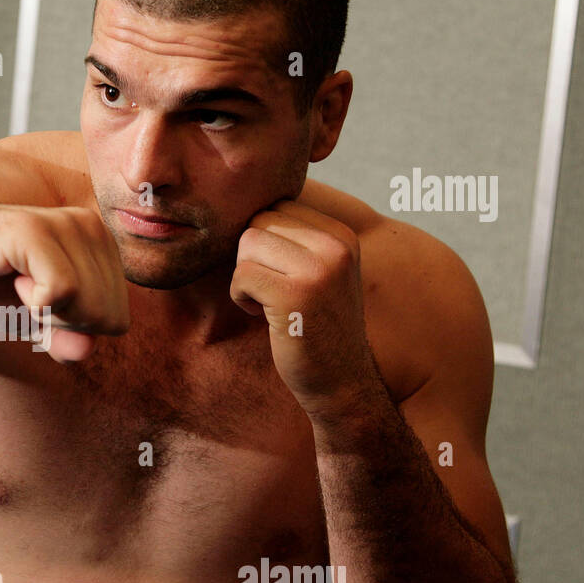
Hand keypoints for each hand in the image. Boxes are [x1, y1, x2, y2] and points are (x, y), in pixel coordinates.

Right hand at [0, 200, 129, 362]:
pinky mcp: (36, 232)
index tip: (40, 305)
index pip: (117, 319)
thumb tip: (85, 352)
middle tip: (26, 296)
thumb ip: (64, 337)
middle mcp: (90, 228)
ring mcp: (65, 225)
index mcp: (99, 245)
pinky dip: (33, 304)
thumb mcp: (30, 321)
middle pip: (109, 316)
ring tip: (18, 283)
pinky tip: (13, 279)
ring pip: (90, 306)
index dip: (75, 330)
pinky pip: (62, 292)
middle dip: (65, 325)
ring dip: (46, 313)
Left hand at [229, 199, 382, 420]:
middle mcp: (336, 244)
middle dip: (252, 257)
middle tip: (270, 290)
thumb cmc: (316, 327)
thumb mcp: (319, 272)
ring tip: (269, 302)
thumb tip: (244, 200)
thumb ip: (295, 237)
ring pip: (247, 243)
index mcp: (341, 233)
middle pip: (258, 221)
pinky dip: (242, 296)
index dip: (264, 243)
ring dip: (245, 276)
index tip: (281, 275)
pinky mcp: (296, 294)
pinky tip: (264, 315)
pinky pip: (242, 275)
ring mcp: (319, 268)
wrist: (340, 382)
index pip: (277, 207)